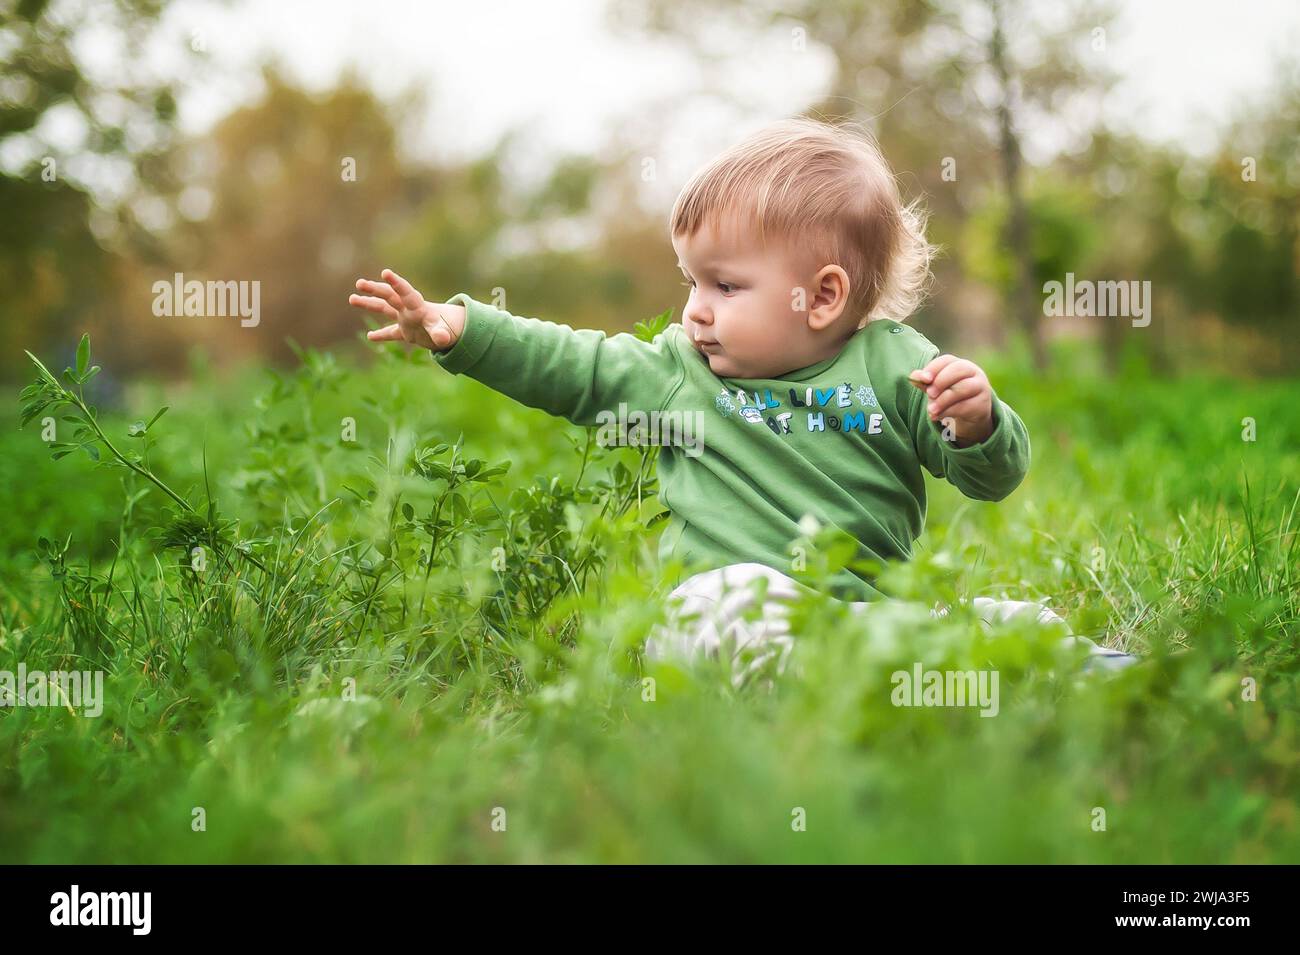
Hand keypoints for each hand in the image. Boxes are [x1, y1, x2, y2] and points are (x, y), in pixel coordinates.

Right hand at [348, 268, 464, 350]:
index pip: (405, 292)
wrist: (452, 330)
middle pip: (389, 296)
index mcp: (417, 306)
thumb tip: (442, 340)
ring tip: (352, 298)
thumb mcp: (443, 330)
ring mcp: (405, 319)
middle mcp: (408, 310)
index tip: (385, 272)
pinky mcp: (406, 332)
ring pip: (384, 309)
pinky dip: (381, 335)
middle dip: (375, 289)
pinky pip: (390, 332)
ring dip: (369, 304)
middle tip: (359, 283)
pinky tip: (370, 336)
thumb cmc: (447, 327)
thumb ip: (440, 332)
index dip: (396, 283)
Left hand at [908, 354, 993, 445]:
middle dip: (941, 381)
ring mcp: (981, 386)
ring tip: (930, 410)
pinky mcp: (983, 403)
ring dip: (943, 399)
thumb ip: (925, 382)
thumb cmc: (949, 396)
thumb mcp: (936, 388)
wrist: (970, 414)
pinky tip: (938, 417)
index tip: (923, 379)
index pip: (947, 360)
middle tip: (929, 394)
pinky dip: (949, 412)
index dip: (934, 368)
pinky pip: (966, 405)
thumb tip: (913, 377)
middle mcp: (972, 372)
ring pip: (963, 388)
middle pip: (958, 369)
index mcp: (959, 364)